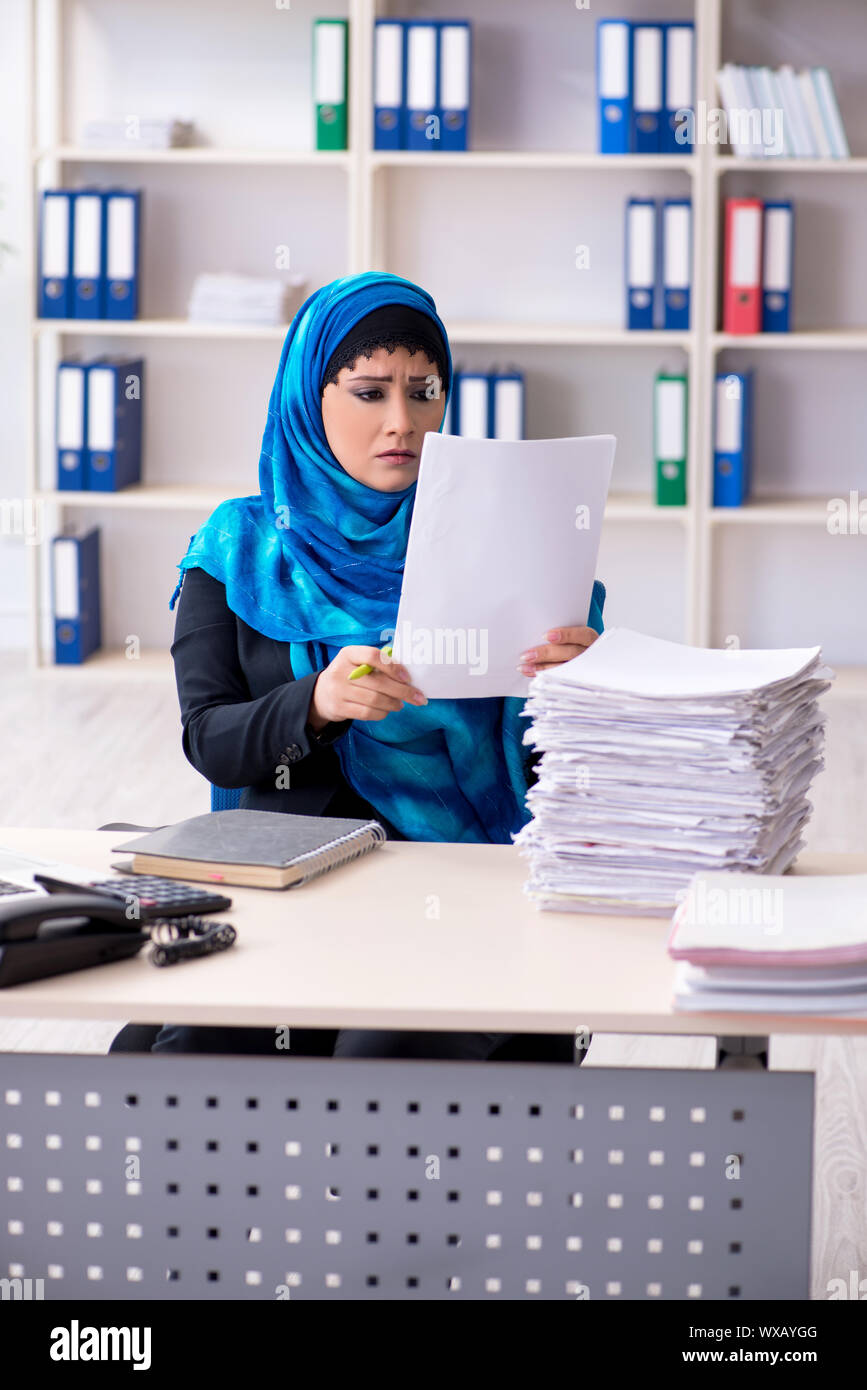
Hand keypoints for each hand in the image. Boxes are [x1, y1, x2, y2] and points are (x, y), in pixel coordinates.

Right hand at [308, 646, 427, 728]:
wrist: (321, 694)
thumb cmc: (349, 675)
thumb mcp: (357, 663)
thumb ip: (378, 664)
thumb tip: (408, 676)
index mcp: (348, 654)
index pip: (373, 656)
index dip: (393, 667)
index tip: (408, 678)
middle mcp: (341, 670)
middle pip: (378, 682)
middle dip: (402, 691)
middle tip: (417, 697)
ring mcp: (338, 690)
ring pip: (375, 700)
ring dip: (393, 703)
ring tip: (400, 704)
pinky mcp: (338, 708)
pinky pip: (367, 713)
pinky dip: (381, 713)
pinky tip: (386, 710)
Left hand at [517, 626, 598, 675]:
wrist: (582, 656)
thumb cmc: (571, 640)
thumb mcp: (570, 633)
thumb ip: (559, 633)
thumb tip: (538, 634)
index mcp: (590, 639)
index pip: (583, 635)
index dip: (566, 635)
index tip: (546, 636)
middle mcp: (589, 655)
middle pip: (571, 654)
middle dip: (547, 654)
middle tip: (527, 655)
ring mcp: (583, 669)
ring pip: (564, 669)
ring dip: (542, 668)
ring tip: (524, 667)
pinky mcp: (574, 679)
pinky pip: (558, 679)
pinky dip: (543, 675)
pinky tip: (530, 673)